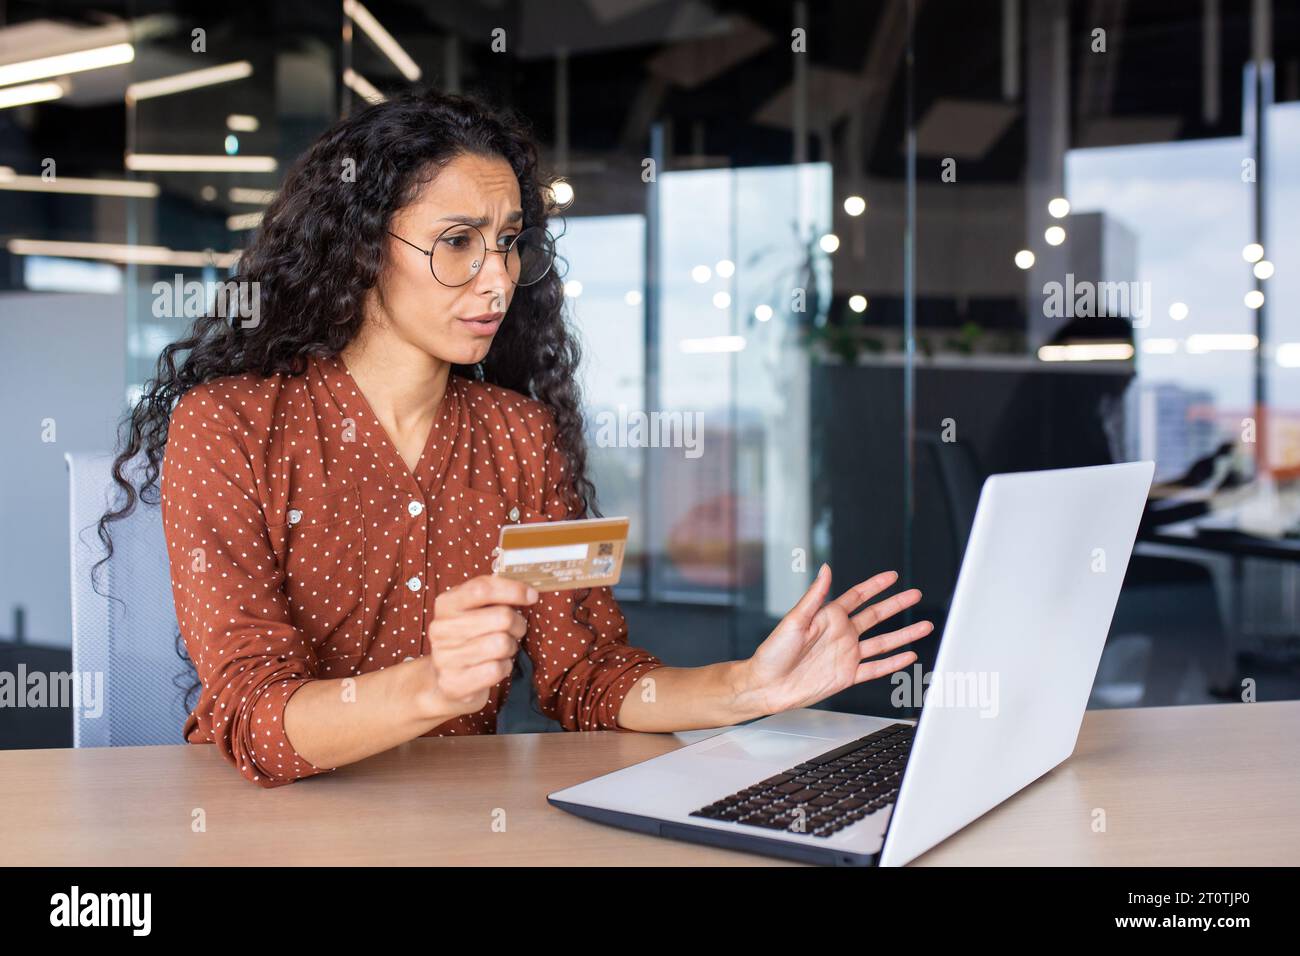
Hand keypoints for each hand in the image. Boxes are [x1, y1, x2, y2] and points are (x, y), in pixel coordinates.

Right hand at [418, 574, 538, 719]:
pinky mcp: (453, 682)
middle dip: (518, 624)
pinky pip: (497, 669)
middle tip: (516, 630)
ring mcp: (445, 656)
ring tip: (502, 650)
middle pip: (501, 617)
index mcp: (446, 604)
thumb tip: (529, 592)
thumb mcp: (473, 612)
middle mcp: (441, 628)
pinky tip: (495, 666)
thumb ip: (494, 597)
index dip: (513, 590)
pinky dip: (504, 668)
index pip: (482, 588)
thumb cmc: (468, 641)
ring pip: (502, 644)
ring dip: (511, 647)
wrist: (445, 681)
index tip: (531, 595)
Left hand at [732, 565, 932, 717]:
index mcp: (828, 617)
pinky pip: (876, 667)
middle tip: (915, 594)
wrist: (767, 685)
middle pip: (876, 616)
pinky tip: (908, 656)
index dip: (875, 585)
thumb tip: (825, 569)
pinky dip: (893, 662)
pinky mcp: (847, 675)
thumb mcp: (794, 620)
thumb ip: (814, 596)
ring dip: (903, 634)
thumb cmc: (773, 652)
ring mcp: (846, 654)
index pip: (857, 596)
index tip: (892, 576)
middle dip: (896, 605)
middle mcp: (840, 634)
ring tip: (924, 626)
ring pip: (882, 642)